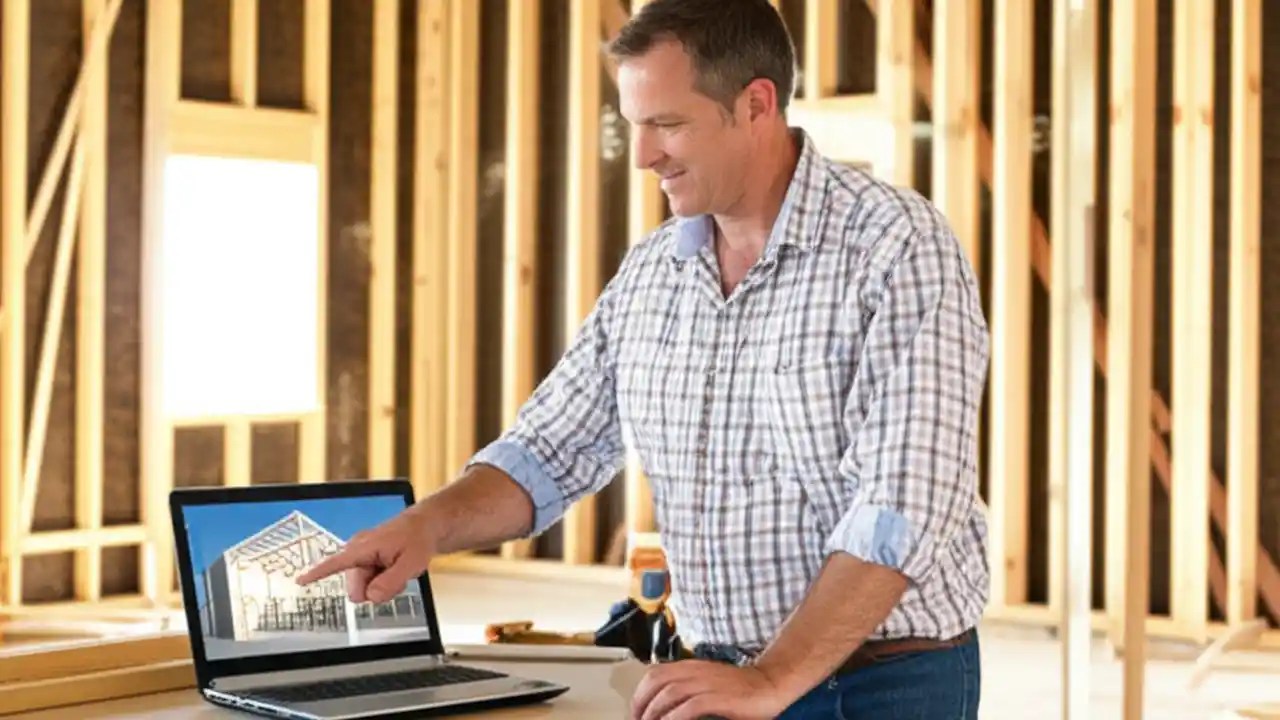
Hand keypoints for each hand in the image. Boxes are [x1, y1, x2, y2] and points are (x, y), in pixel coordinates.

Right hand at [296, 506, 436, 603]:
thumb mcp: (411, 564)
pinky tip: (395, 571)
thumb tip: (371, 597)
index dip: (316, 574)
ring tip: (398, 570)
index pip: (335, 563)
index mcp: (363, 547)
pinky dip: (383, 582)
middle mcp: (358, 551)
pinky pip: (370, 584)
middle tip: (397, 576)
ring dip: (382, 587)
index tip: (299, 581)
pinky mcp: (368, 562)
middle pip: (357, 590)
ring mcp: (362, 557)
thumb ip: (390, 582)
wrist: (425, 526)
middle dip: (376, 591)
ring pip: (365, 590)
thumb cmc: (418, 539)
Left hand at [630, 660, 790, 719]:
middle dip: (641, 704)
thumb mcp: (708, 684)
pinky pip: (689, 706)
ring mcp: (707, 683)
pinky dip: (674, 718)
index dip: (639, 693)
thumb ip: (688, 690)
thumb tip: (664, 708)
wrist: (770, 684)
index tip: (635, 713)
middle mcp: (696, 671)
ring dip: (653, 713)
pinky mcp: (719, 697)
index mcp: (691, 666)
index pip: (655, 673)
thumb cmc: (740, 689)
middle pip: (656, 681)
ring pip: (668, 693)